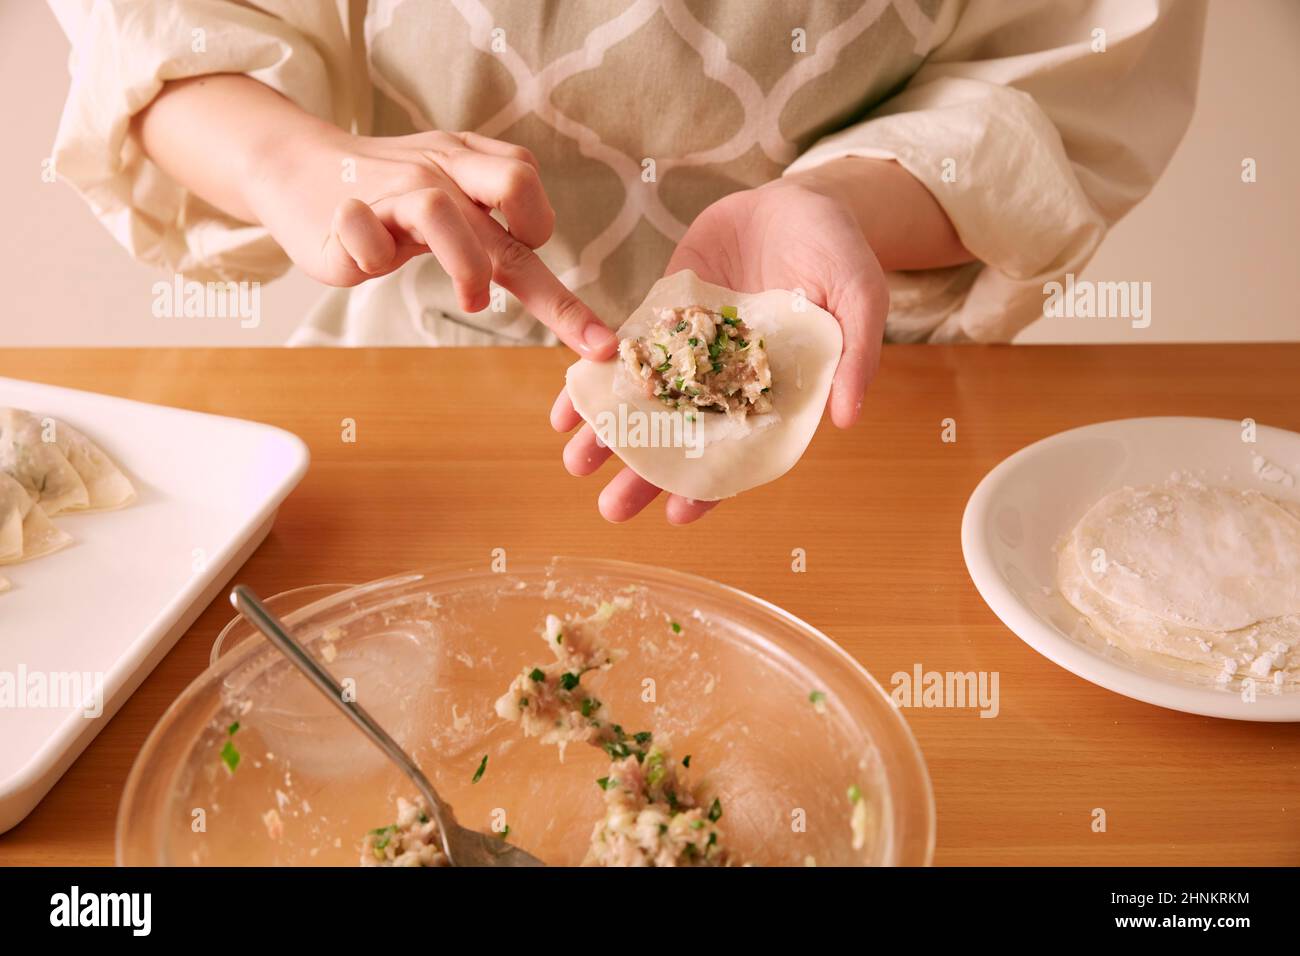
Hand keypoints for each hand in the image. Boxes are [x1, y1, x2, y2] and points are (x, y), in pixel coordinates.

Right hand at [247, 126, 616, 356]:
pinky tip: (367, 262)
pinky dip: (372, 259)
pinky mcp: (345, 215)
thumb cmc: (385, 191)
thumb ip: (496, 230)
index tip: (557, 282)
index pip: (527, 184)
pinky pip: (367, 237)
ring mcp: (391, 190)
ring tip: (471, 299)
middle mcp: (438, 169)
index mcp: (469, 162)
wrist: (293, 163)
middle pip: (512, 191)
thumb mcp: (448, 195)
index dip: (548, 230)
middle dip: (556, 288)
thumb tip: (554, 294)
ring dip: (466, 268)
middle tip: (583, 338)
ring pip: (440, 211)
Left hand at [552, 177, 887, 522]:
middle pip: (682, 439)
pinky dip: (596, 378)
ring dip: (611, 434)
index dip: (710, 486)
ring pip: (646, 402)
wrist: (801, 200)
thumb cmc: (841, 252)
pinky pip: (626, 353)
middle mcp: (727, 381)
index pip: (739, 453)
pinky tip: (565, 403)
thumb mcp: (862, 295)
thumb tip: (847, 419)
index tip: (677, 515)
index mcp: (775, 392)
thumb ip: (856, 354)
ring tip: (575, 462)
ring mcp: (692, 349)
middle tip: (611, 508)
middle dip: (645, 474)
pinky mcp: (664, 314)